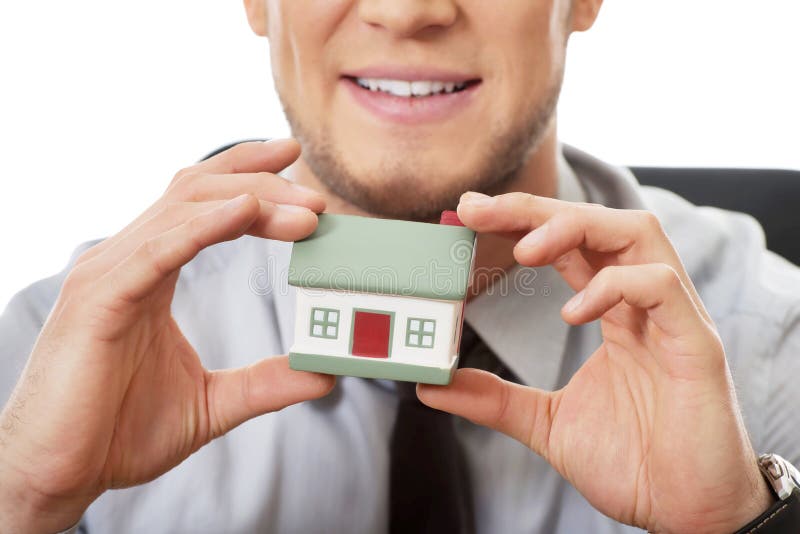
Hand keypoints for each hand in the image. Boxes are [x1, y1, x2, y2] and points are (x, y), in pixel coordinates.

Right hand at [0, 140, 335, 532]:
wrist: (59, 475)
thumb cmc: (118, 433)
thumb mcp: (212, 402)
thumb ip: (265, 383)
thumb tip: (324, 376)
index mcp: (151, 272)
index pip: (202, 203)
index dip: (249, 178)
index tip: (296, 169)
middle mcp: (128, 261)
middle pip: (199, 192)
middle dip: (262, 183)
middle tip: (317, 197)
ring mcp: (110, 276)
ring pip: (184, 209)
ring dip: (251, 202)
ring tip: (305, 214)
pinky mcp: (99, 301)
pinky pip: (157, 251)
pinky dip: (204, 227)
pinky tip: (246, 213)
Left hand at [418, 192, 772, 532]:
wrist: (687, 513)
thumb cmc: (633, 463)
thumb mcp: (547, 423)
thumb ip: (494, 400)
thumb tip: (431, 387)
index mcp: (613, 313)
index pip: (568, 244)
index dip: (522, 222)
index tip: (469, 214)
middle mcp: (644, 304)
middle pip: (597, 222)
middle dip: (535, 208)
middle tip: (477, 209)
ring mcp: (673, 318)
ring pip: (637, 232)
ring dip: (574, 227)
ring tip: (524, 248)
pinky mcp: (696, 345)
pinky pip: (660, 287)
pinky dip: (614, 286)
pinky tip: (573, 311)